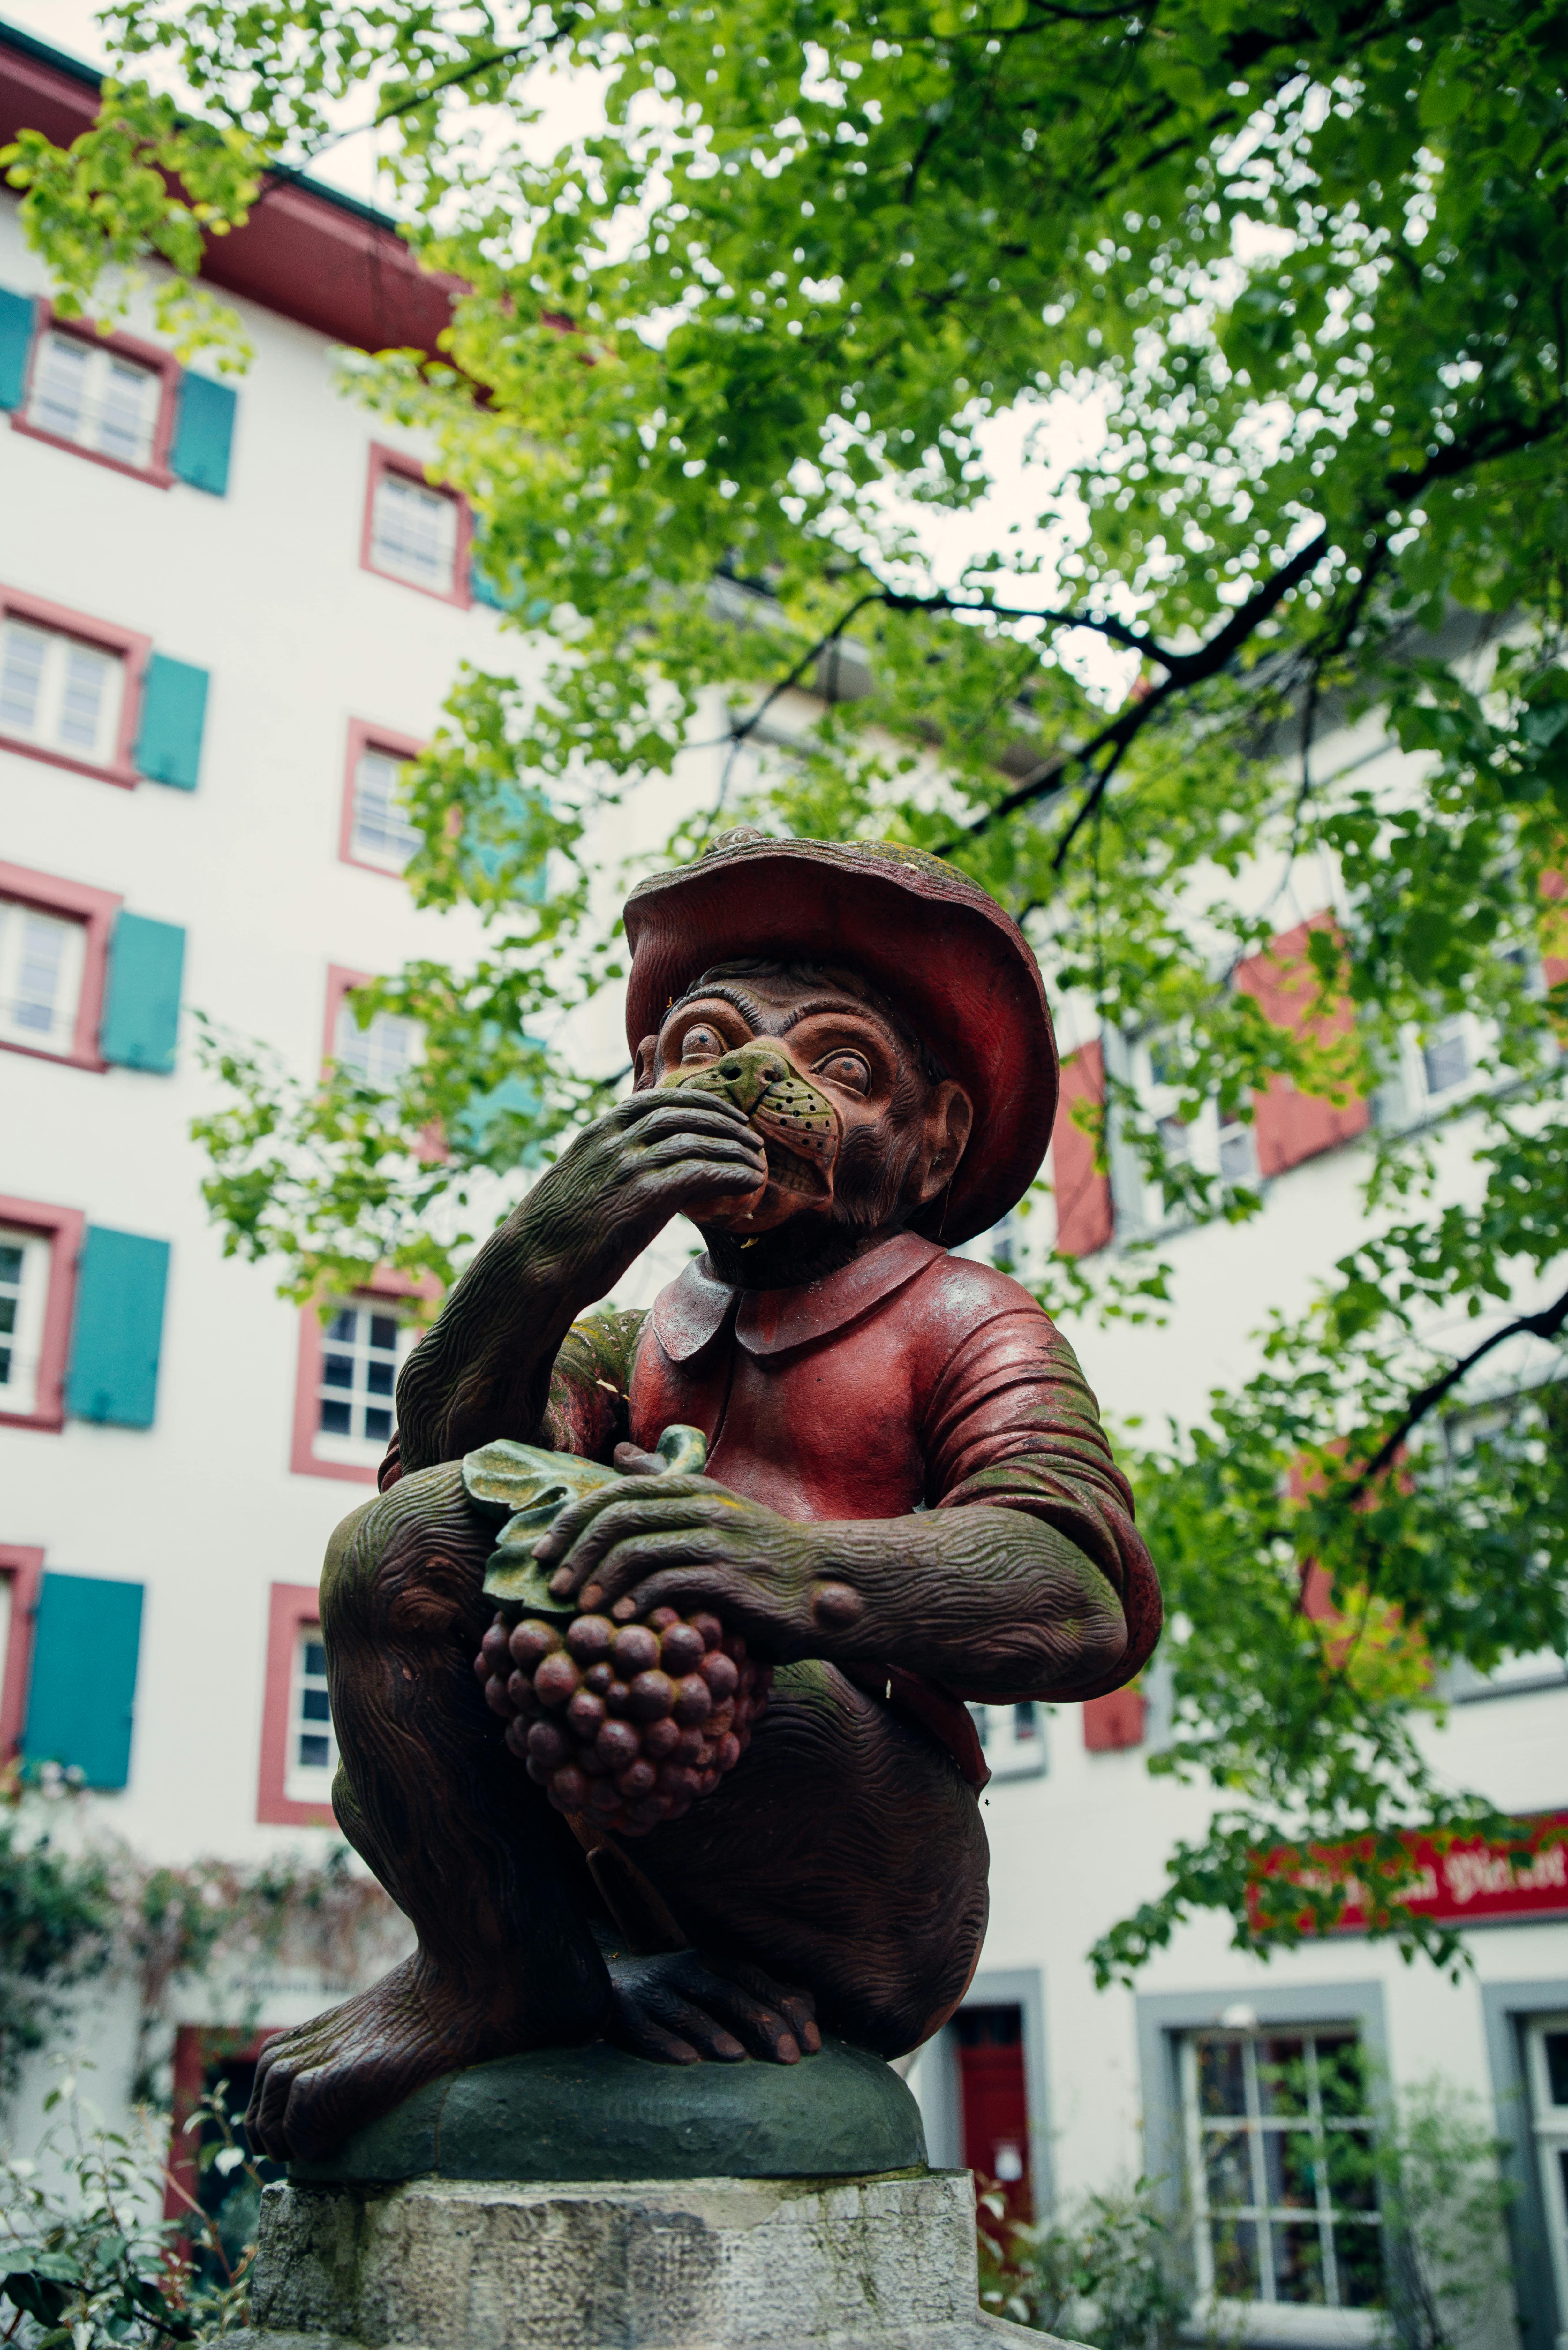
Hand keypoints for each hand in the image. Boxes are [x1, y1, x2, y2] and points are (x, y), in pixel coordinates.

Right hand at [527, 1088, 766, 1274]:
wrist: (531, 1267)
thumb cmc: (555, 1236)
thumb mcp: (580, 1185)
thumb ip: (607, 1166)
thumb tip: (634, 1171)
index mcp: (596, 1134)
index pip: (654, 1099)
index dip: (697, 1101)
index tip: (722, 1113)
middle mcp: (613, 1141)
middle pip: (683, 1112)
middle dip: (724, 1120)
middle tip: (750, 1136)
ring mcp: (628, 1165)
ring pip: (697, 1139)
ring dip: (735, 1148)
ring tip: (757, 1162)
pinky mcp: (643, 1196)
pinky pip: (701, 1172)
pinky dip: (732, 1173)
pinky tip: (751, 1183)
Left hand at [534, 1473, 827, 1651]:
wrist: (827, 1585)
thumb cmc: (764, 1555)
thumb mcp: (715, 1510)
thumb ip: (666, 1486)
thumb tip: (618, 1456)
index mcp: (693, 1488)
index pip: (615, 1493)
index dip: (572, 1521)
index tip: (542, 1552)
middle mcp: (701, 1506)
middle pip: (617, 1519)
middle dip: (575, 1552)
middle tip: (553, 1586)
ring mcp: (716, 1539)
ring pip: (635, 1551)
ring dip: (598, 1581)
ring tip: (579, 1609)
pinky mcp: (728, 1577)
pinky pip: (666, 1584)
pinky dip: (634, 1602)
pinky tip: (619, 1620)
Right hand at [606, 1951, 819, 2064]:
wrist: (595, 1989)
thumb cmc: (671, 1998)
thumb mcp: (712, 1991)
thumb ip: (757, 1999)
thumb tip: (811, 2011)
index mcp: (709, 1964)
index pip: (755, 1979)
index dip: (786, 2007)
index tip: (814, 2044)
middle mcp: (683, 1970)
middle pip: (728, 1992)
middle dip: (762, 2023)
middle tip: (790, 2057)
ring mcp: (652, 1989)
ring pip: (687, 2008)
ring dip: (714, 2032)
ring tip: (739, 2058)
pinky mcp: (621, 2010)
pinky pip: (645, 2028)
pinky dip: (666, 2044)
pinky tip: (687, 2063)